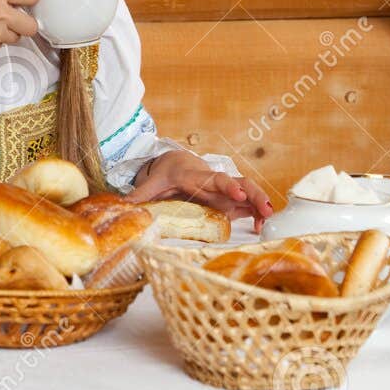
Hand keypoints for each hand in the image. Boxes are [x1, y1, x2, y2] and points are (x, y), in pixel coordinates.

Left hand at [125, 150, 274, 229]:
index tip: (238, 192)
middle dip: (252, 193)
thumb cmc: (165, 175)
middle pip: (237, 181)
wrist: (176, 163)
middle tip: (265, 207)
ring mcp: (224, 188)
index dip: (226, 185)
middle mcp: (214, 181)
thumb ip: (139, 195)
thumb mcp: (151, 184)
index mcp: (195, 177)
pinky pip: (247, 203)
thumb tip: (121, 206)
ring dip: (259, 201)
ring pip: (248, 189)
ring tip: (269, 217)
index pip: (213, 179)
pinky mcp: (229, 197)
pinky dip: (255, 212)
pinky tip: (259, 226)